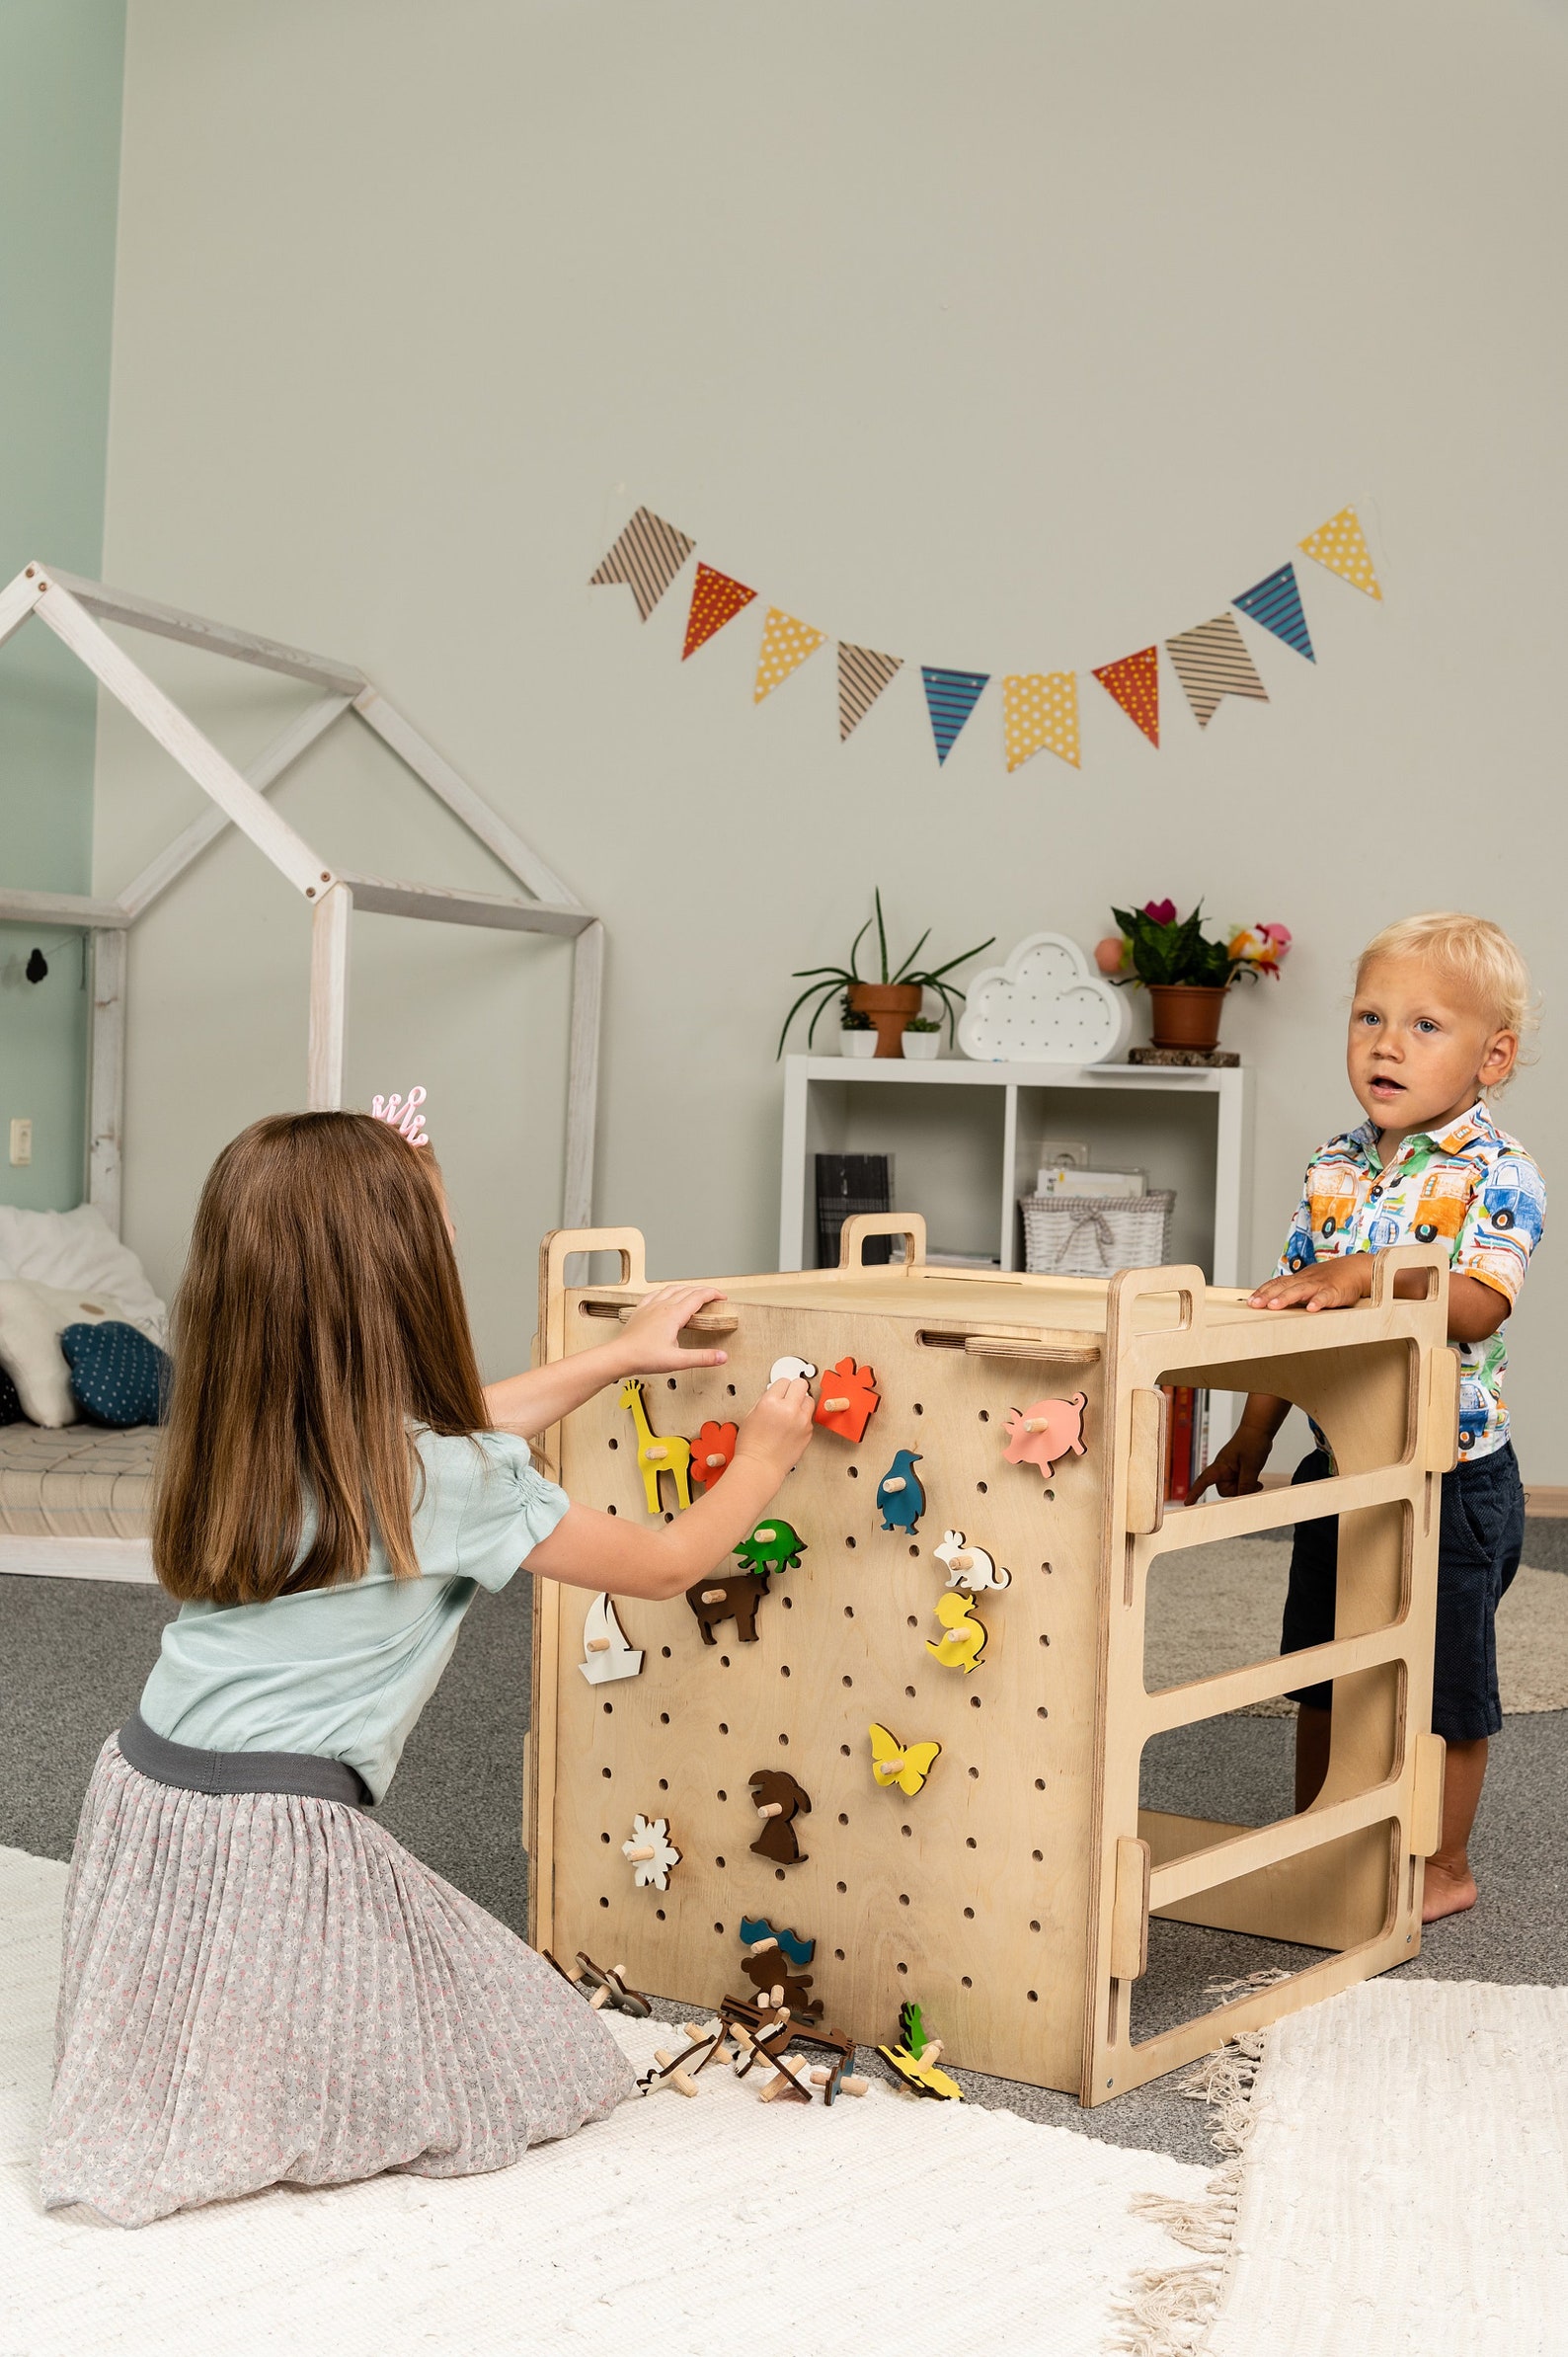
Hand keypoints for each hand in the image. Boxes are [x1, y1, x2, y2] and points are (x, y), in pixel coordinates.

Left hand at [614, 1283, 730, 1372]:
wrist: (619, 1356)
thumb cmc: (644, 1357)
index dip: (713, 1294)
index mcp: (674, 1315)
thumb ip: (702, 1357)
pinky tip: (665, 1295)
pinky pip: (655, 1294)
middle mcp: (662, 1306)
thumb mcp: (678, 1361)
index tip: (722, 1297)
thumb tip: (722, 1356)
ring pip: (672, 1289)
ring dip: (686, 1289)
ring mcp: (650, 1306)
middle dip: (703, 1291)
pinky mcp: (641, 1310)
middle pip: (687, 1291)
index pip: (698, 1297)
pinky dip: (667, 1291)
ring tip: (694, 1293)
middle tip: (713, 1297)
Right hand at [732, 1378, 814, 1484]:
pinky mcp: (808, 1431)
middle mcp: (788, 1409)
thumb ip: (765, 1400)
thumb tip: (777, 1393)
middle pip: (801, 1384)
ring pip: (809, 1399)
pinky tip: (792, 1426)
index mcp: (770, 1403)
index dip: (780, 1387)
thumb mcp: (751, 1415)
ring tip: (791, 1411)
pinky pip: (809, 1417)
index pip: (783, 1381)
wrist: (760, 1466)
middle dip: (794, 1388)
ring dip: (801, 1402)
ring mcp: (801, 1421)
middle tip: (789, 1395)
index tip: (780, 1391)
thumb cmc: (752, 1446)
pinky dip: (802, 1418)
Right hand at [1190, 1425, 1273, 1500]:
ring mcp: (1231, 1469)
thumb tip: (1243, 1498)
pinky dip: (1249, 1484)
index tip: (1187, 1503)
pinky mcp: (1238, 1470)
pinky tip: (1256, 1480)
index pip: (1203, 1481)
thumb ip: (1246, 1484)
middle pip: (1225, 1490)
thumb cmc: (1252, 1441)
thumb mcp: (1251, 1465)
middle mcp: (1223, 1468)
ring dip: (1246, 1487)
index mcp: (1220, 1465)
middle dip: (1238, 1490)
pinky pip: (1241, 1483)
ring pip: (1235, 1488)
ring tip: (1256, 1479)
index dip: (1195, 1493)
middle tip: (1253, 1483)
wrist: (1259, 1428)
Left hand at [1247, 1259, 1371, 1313]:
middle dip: (1267, 1295)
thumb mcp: (1310, 1284)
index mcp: (1299, 1279)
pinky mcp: (1335, 1291)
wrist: (1356, 1269)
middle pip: (1283, 1286)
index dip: (1263, 1291)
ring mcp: (1319, 1285)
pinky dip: (1318, 1301)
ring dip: (1286, 1298)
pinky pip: (1325, 1296)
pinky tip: (1311, 1309)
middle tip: (1254, 1304)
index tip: (1250, 1301)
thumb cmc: (1331, 1279)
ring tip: (1274, 1306)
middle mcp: (1306, 1280)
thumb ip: (1295, 1292)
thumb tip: (1275, 1304)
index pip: (1277, 1283)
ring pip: (1300, 1290)